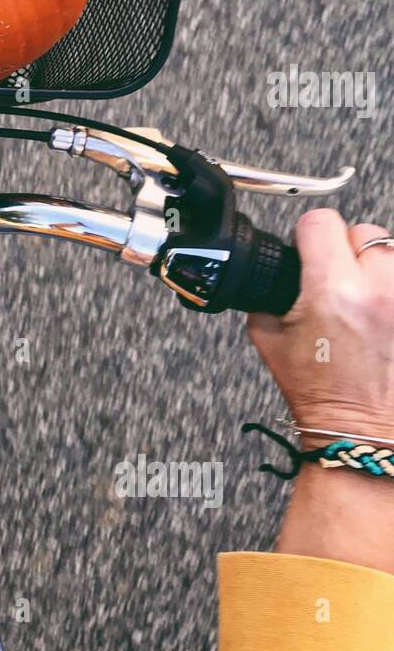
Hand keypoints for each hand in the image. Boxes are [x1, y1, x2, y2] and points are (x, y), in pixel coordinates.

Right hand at [248, 209, 393, 574]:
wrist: (361, 427)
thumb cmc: (320, 390)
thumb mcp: (268, 338)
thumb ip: (271, 294)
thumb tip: (281, 270)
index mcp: (331, 292)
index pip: (320, 223)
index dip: (306, 236)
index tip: (306, 251)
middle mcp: (376, 291)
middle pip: (361, 232)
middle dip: (345, 252)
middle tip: (336, 281)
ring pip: (391, 251)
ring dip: (376, 268)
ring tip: (363, 298)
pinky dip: (388, 292)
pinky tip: (379, 313)